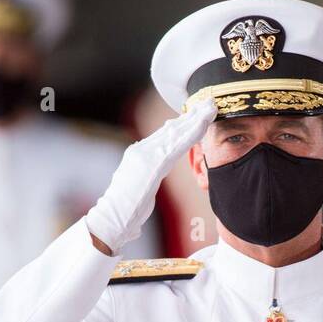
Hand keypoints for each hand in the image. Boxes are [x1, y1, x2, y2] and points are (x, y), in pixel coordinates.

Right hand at [85, 98, 216, 253]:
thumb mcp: (138, 186)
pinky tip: (202, 126)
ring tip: (210, 108)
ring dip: (195, 119)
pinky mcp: (153, 164)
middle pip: (171, 129)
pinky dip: (191, 134)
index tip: (196, 113)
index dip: (181, 122)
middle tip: (208, 103)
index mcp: (138, 154)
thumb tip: (153, 168)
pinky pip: (177, 146)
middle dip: (191, 115)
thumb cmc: (126, 209)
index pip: (164, 135)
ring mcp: (146, 155)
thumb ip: (147, 173)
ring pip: (176, 133)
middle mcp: (141, 150)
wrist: (112, 218)